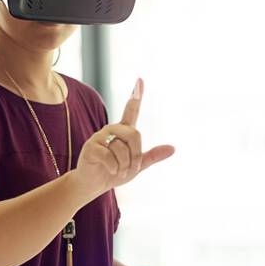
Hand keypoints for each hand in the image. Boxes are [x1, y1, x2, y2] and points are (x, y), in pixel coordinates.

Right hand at [73, 78, 174, 195]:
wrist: (93, 185)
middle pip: (134, 134)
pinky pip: (109, 156)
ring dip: (124, 165)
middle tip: (131, 168)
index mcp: (123, 132)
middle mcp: (111, 130)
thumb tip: (173, 148)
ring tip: (118, 171)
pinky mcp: (91, 147)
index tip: (140, 80)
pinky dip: (114, 168)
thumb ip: (152, 156)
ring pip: (121, 148)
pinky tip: (110, 170)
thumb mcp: (136, 166)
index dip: (136, 96)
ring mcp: (99, 137)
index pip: (131, 111)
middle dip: (136, 155)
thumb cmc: (114, 172)